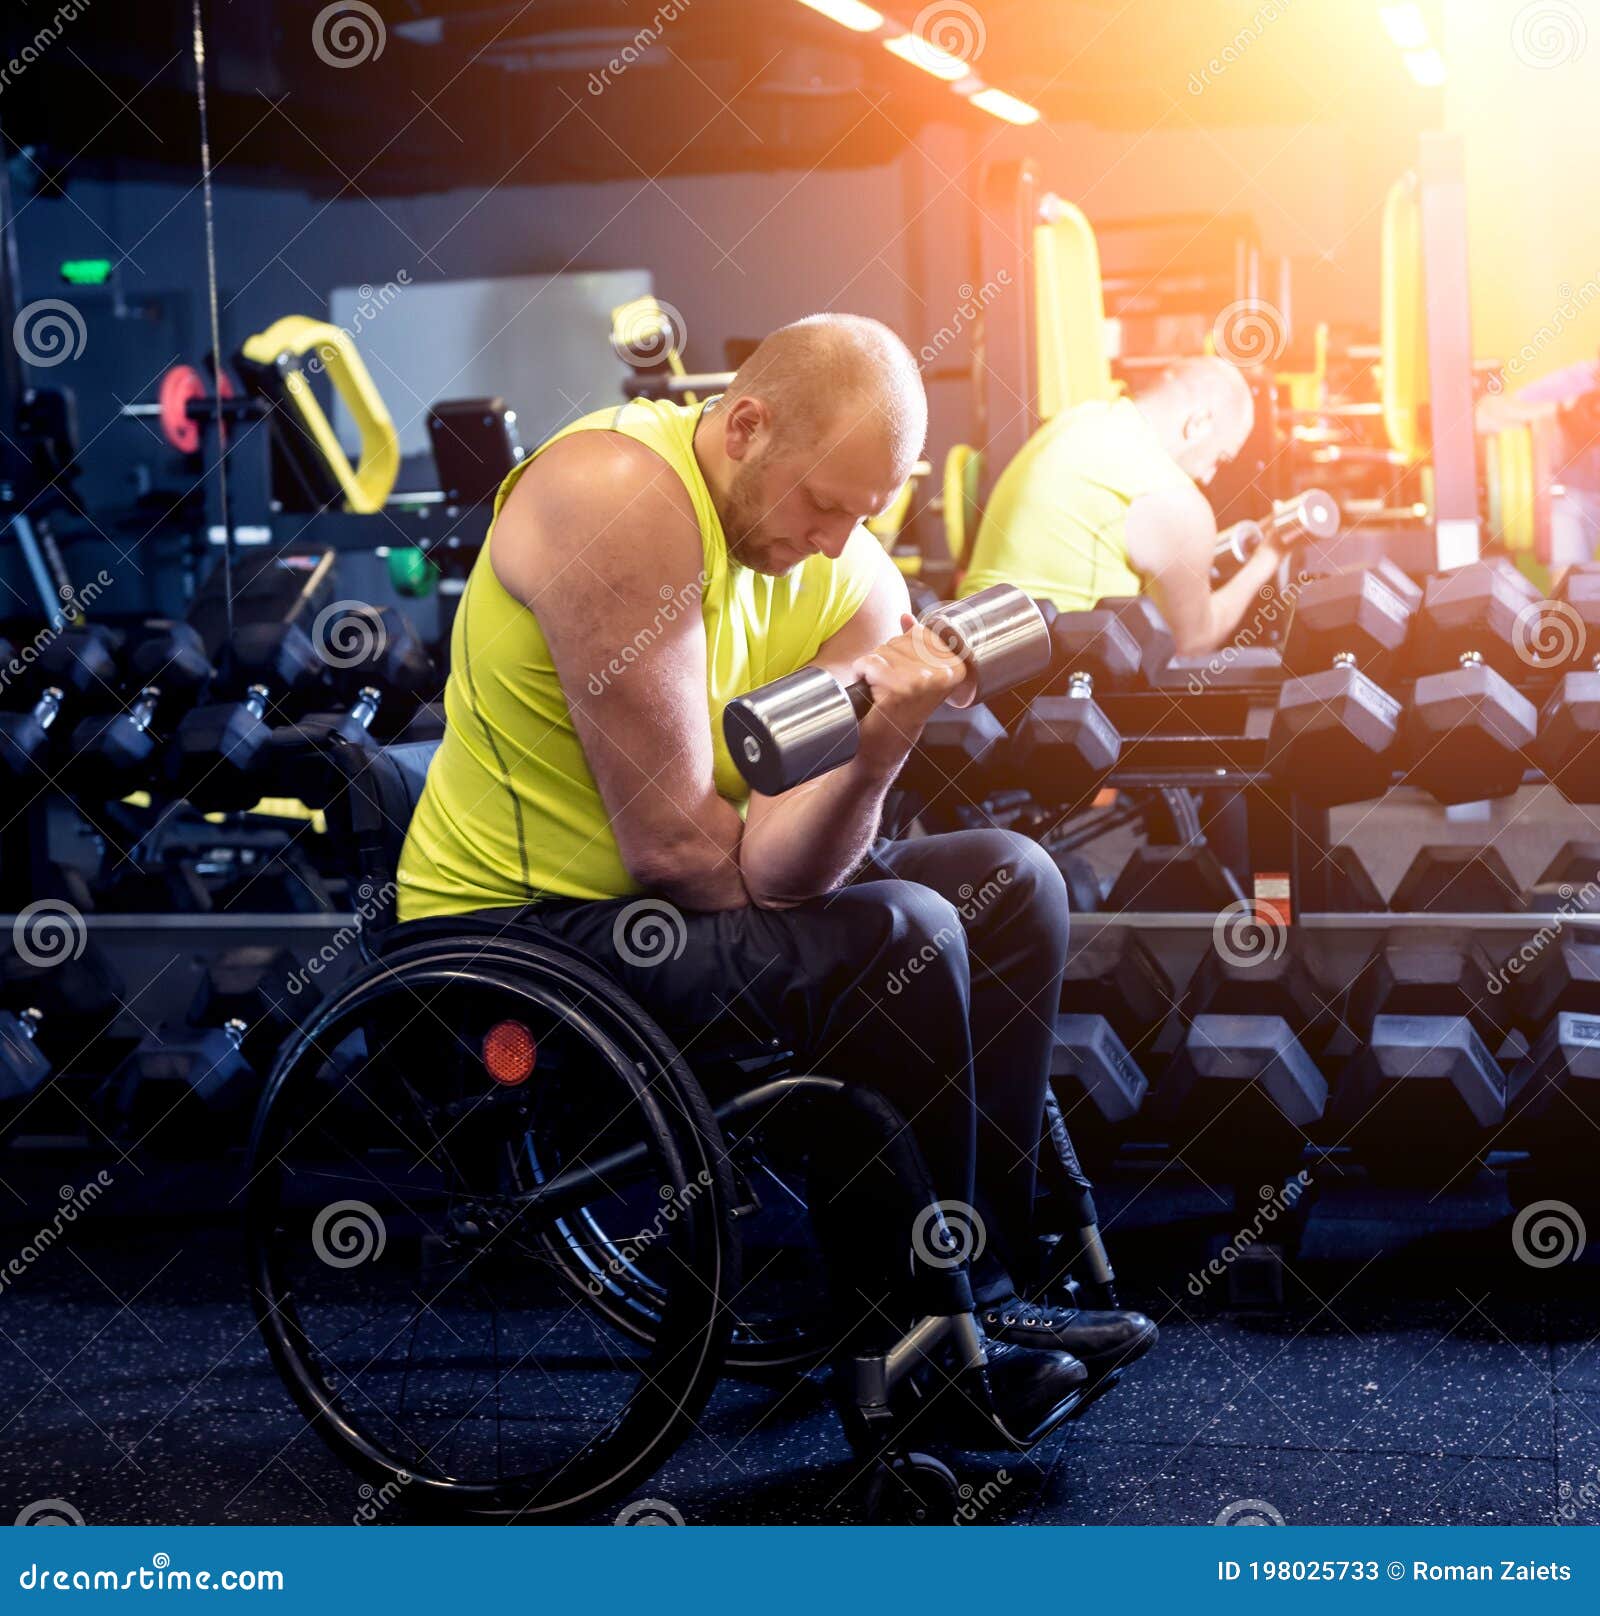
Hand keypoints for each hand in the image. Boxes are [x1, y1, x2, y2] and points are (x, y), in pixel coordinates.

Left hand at [849, 612, 966, 773]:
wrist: (884, 745)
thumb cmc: (899, 709)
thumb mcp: (914, 673)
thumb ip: (915, 643)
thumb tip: (907, 617)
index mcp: (955, 666)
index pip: (919, 633)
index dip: (903, 651)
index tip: (908, 678)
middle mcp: (943, 673)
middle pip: (899, 641)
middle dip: (887, 660)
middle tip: (893, 689)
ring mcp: (922, 681)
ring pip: (882, 651)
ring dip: (874, 670)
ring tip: (883, 693)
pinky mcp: (899, 689)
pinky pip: (869, 663)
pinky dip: (862, 674)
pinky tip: (873, 695)